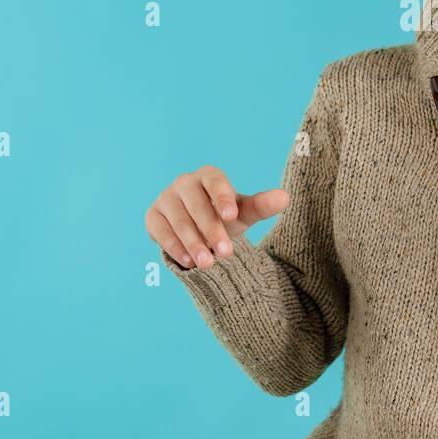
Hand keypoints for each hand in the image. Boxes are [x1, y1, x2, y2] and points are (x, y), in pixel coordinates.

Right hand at [145, 165, 287, 269]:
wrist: (200, 230)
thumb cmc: (225, 216)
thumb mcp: (244, 213)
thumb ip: (262, 205)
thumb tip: (285, 198)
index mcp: (208, 175)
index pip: (214, 181)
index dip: (222, 197)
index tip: (232, 215)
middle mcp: (184, 182)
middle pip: (197, 205)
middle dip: (212, 230)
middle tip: (227, 253)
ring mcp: (165, 198)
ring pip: (179, 221)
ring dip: (194, 243)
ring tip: (209, 263)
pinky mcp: (153, 217)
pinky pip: (161, 231)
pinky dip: (175, 247)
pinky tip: (189, 262)